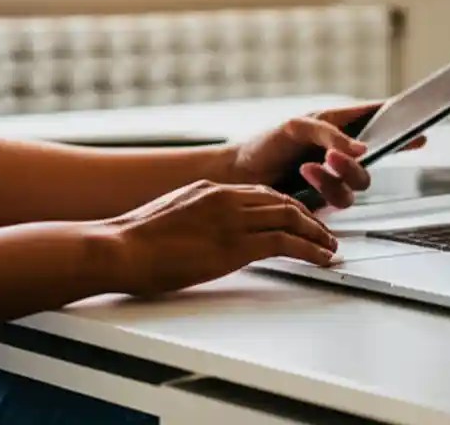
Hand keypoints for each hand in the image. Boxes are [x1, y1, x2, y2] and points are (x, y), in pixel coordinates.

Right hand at [103, 180, 338, 296]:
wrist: (119, 247)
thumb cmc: (133, 240)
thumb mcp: (169, 216)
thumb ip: (194, 218)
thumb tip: (203, 233)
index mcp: (210, 189)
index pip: (261, 192)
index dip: (287, 205)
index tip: (300, 217)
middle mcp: (226, 197)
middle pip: (283, 201)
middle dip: (309, 217)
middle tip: (324, 232)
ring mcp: (232, 219)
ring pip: (291, 218)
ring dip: (316, 233)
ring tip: (330, 246)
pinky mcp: (235, 245)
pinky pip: (285, 243)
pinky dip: (310, 249)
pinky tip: (321, 258)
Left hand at [230, 103, 424, 208]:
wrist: (240, 174)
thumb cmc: (267, 142)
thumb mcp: (298, 126)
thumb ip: (330, 134)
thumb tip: (362, 149)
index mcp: (340, 126)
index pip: (378, 122)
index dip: (402, 124)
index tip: (421, 128)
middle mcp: (342, 153)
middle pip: (374, 161)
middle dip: (358, 159)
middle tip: (336, 156)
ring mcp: (335, 178)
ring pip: (360, 185)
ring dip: (340, 175)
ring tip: (314, 165)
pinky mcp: (324, 201)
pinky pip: (341, 200)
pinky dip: (325, 187)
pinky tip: (305, 175)